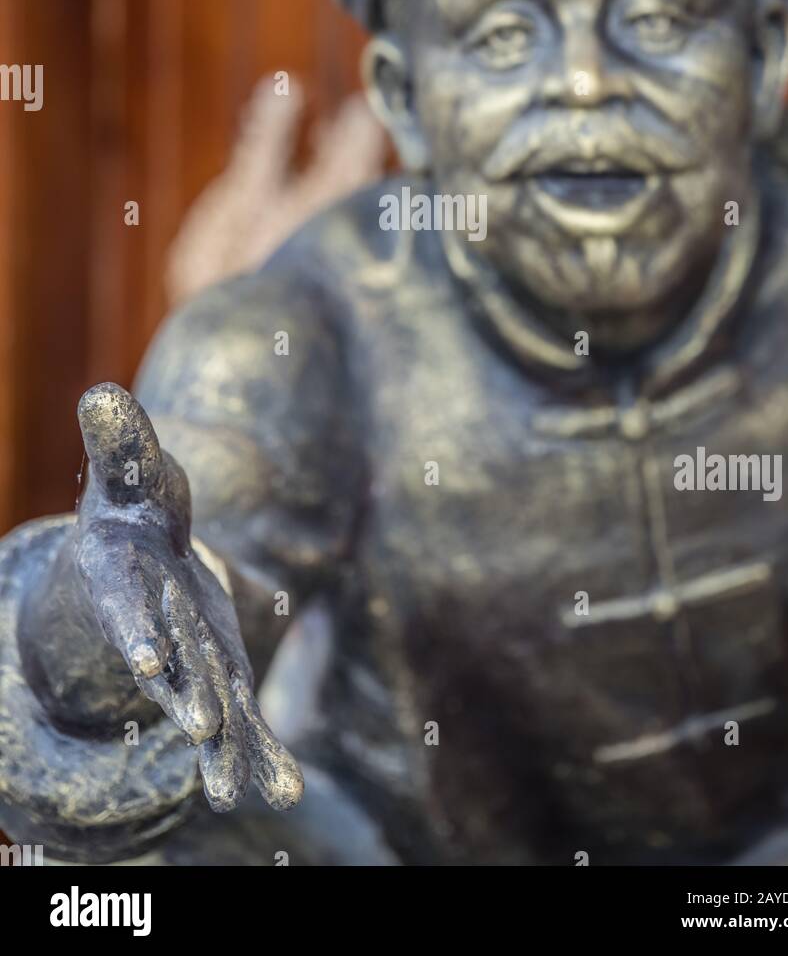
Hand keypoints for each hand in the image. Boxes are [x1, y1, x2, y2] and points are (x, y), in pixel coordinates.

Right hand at [74, 382, 303, 813]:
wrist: (136, 556)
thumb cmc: (129, 504)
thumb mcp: (126, 468)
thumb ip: (119, 440)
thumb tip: (101, 394)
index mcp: (127, 587)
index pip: (132, 612)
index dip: (139, 633)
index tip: (146, 665)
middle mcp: (157, 633)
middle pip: (174, 671)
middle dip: (189, 700)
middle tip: (205, 733)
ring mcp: (189, 660)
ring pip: (210, 710)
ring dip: (226, 749)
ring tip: (240, 791)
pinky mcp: (220, 673)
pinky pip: (245, 720)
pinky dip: (263, 755)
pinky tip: (287, 791)